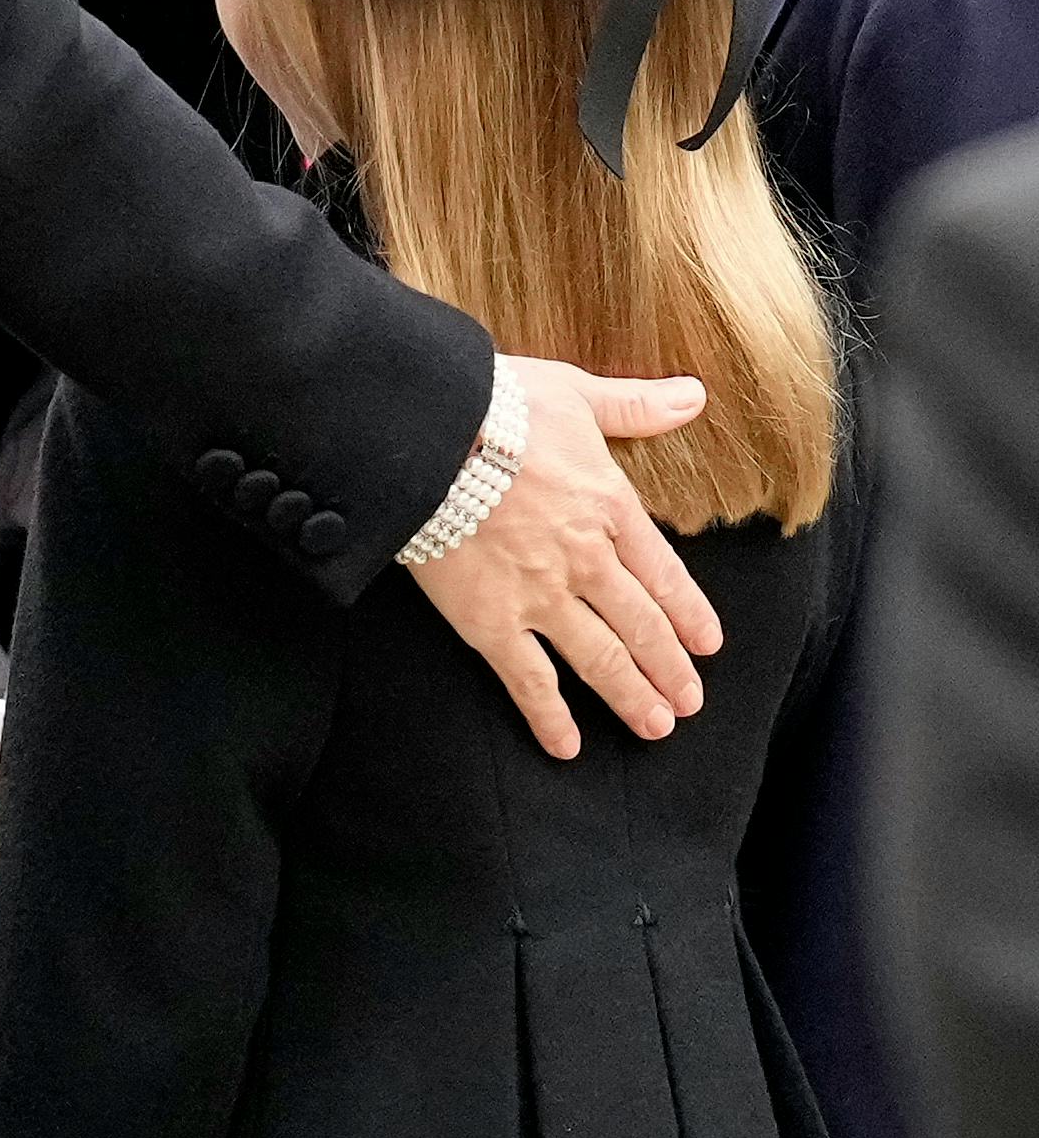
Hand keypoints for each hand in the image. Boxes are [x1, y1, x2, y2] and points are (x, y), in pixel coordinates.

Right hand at [411, 360, 724, 761]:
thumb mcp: (575, 393)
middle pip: (640, 625)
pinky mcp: (491, 622)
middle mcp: (587, 561)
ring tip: (655, 725)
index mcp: (610, 507)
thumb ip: (636, 405)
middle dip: (669, 667)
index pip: (664, 574)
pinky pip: (529, 681)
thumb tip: (696, 395)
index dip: (690, 613)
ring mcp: (541, 597)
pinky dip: (551, 717)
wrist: (430, 434)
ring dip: (631, 696)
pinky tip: (567, 745)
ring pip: (601, 659)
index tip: (708, 644)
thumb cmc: (499, 403)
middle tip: (688, 701)